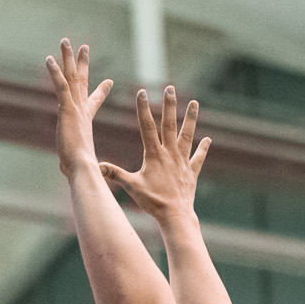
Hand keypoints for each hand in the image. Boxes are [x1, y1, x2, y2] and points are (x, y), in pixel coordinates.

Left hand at [43, 39, 112, 178]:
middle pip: (82, 81)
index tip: (109, 81)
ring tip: (65, 41)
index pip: (94, 101)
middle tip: (84, 47)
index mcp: (86, 121)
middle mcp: (82, 110)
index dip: (101, 91)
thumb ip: (78, 164)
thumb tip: (76, 176)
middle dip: (82, 63)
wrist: (82, 169)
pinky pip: (60, 86)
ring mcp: (75, 108)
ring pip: (72, 77)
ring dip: (68, 58)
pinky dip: (55, 72)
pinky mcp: (67, 109)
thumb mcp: (79, 162)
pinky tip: (48, 59)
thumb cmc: (81, 170)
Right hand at [100, 85, 209, 216]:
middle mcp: (170, 153)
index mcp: (154, 154)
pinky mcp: (191, 172)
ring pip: (187, 135)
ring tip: (194, 103)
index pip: (146, 126)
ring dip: (190, 118)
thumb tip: (96, 166)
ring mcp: (182, 161)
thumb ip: (115, 173)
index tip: (142, 92)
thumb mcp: (131, 186)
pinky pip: (198, 157)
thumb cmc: (152, 201)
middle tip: (169, 88)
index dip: (143, 108)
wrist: (175, 214)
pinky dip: (203, 149)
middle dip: (168, 105)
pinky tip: (208, 139)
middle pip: (169, 124)